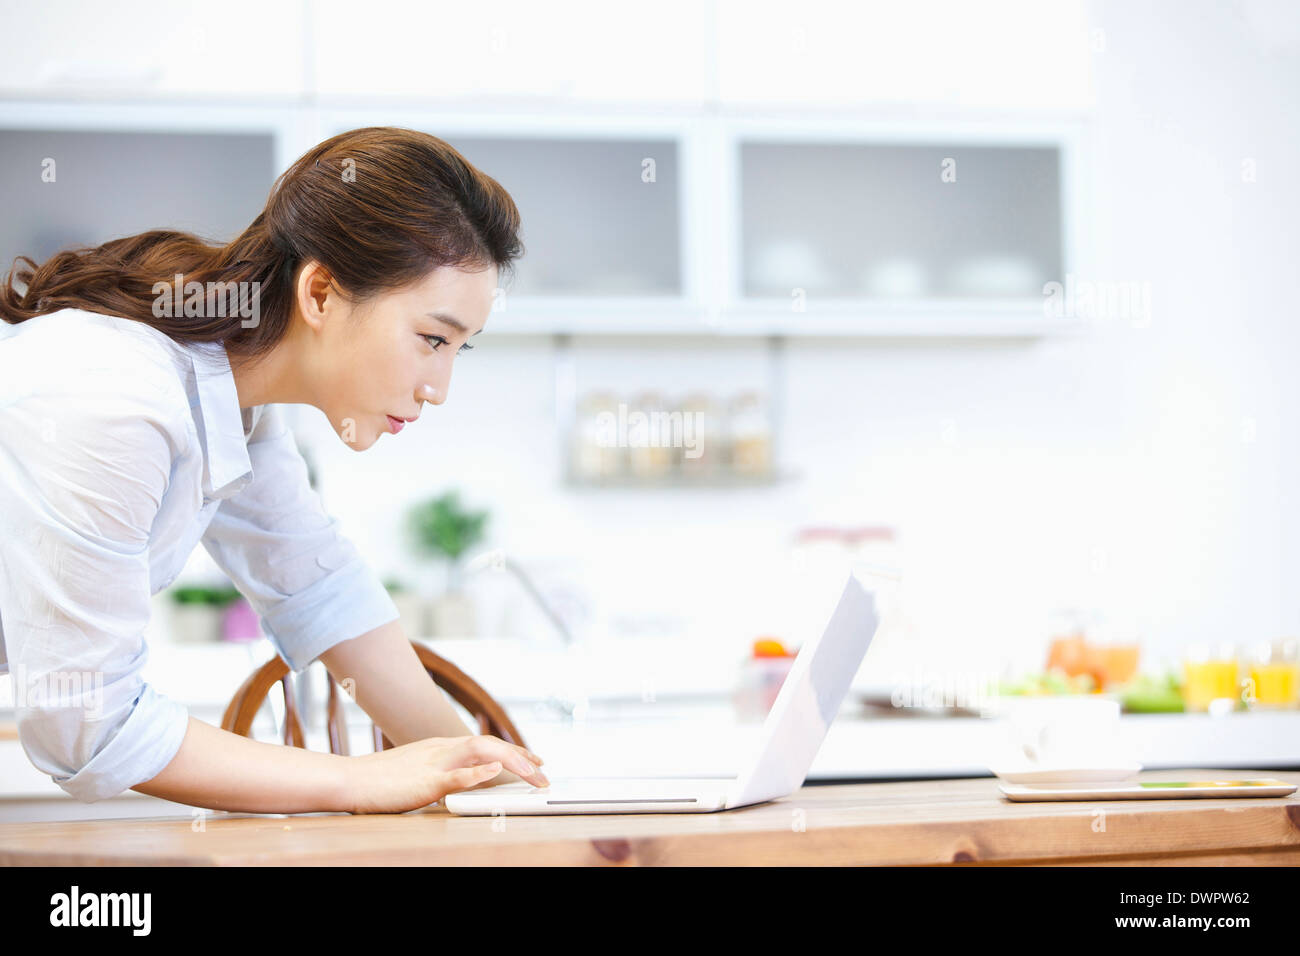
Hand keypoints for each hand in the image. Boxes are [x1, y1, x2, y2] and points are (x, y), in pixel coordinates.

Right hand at [344, 734, 547, 813]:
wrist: (347, 780)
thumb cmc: (377, 782)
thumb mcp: (416, 773)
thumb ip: (440, 774)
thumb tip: (464, 783)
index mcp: (440, 747)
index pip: (486, 743)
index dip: (514, 752)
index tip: (535, 761)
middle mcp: (441, 749)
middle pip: (491, 744)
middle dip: (522, 758)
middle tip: (544, 774)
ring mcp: (434, 763)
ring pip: (482, 752)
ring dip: (513, 762)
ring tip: (535, 775)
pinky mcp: (424, 781)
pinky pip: (455, 774)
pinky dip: (478, 773)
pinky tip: (496, 774)